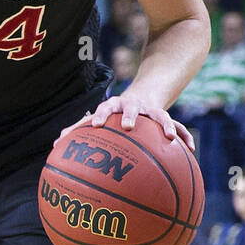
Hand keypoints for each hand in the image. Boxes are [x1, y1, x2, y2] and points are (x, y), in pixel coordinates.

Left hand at [53, 93, 194, 151]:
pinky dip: (183, 137)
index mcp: (113, 106)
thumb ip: (78, 130)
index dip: (100, 116)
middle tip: (127, 126)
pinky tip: (190, 149)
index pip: (104, 108)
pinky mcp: (164, 117)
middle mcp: (132, 106)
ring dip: (164, 125)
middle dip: (129, 116)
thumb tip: (53, 146)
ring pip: (158, 116)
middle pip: (130, 108)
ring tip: (169, 137)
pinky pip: (177, 126)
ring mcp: (150, 110)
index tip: (96, 126)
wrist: (143, 95)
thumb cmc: (114, 113)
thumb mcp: (99, 118)